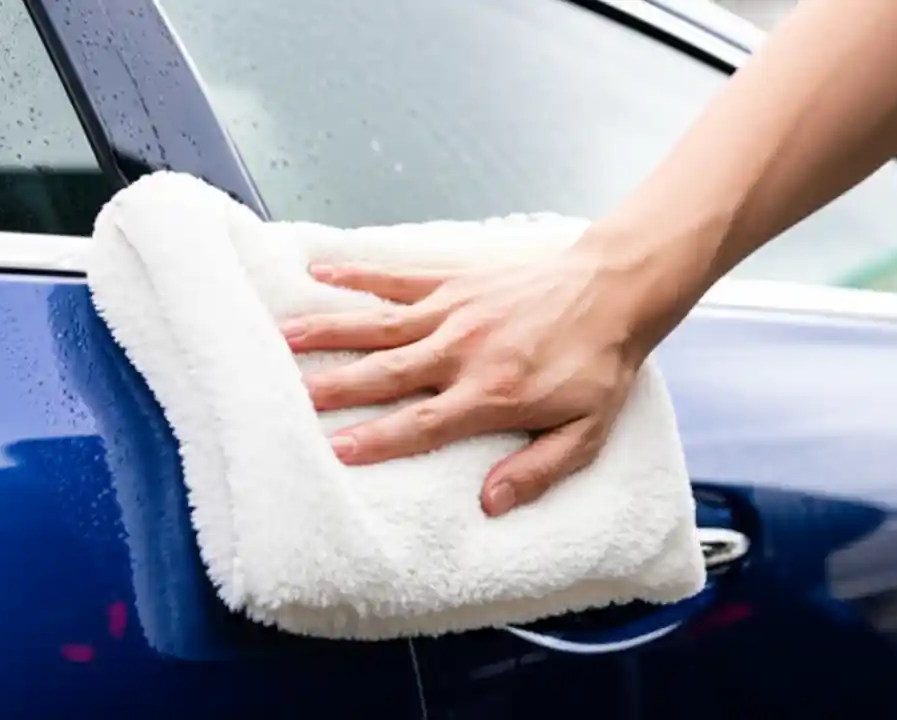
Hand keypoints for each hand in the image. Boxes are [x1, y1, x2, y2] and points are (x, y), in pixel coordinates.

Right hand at [280, 242, 675, 516]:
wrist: (615, 290)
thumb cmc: (598, 365)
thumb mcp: (585, 431)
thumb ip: (537, 470)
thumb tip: (489, 504)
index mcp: (489, 394)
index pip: (421, 424)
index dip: (376, 440)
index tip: (333, 451)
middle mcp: (460, 352)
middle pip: (385, 374)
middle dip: (334, 387)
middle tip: (286, 396)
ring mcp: (453, 311)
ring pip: (379, 325)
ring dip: (328, 331)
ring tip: (281, 336)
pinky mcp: (455, 281)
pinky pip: (398, 277)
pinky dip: (358, 274)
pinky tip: (319, 275)